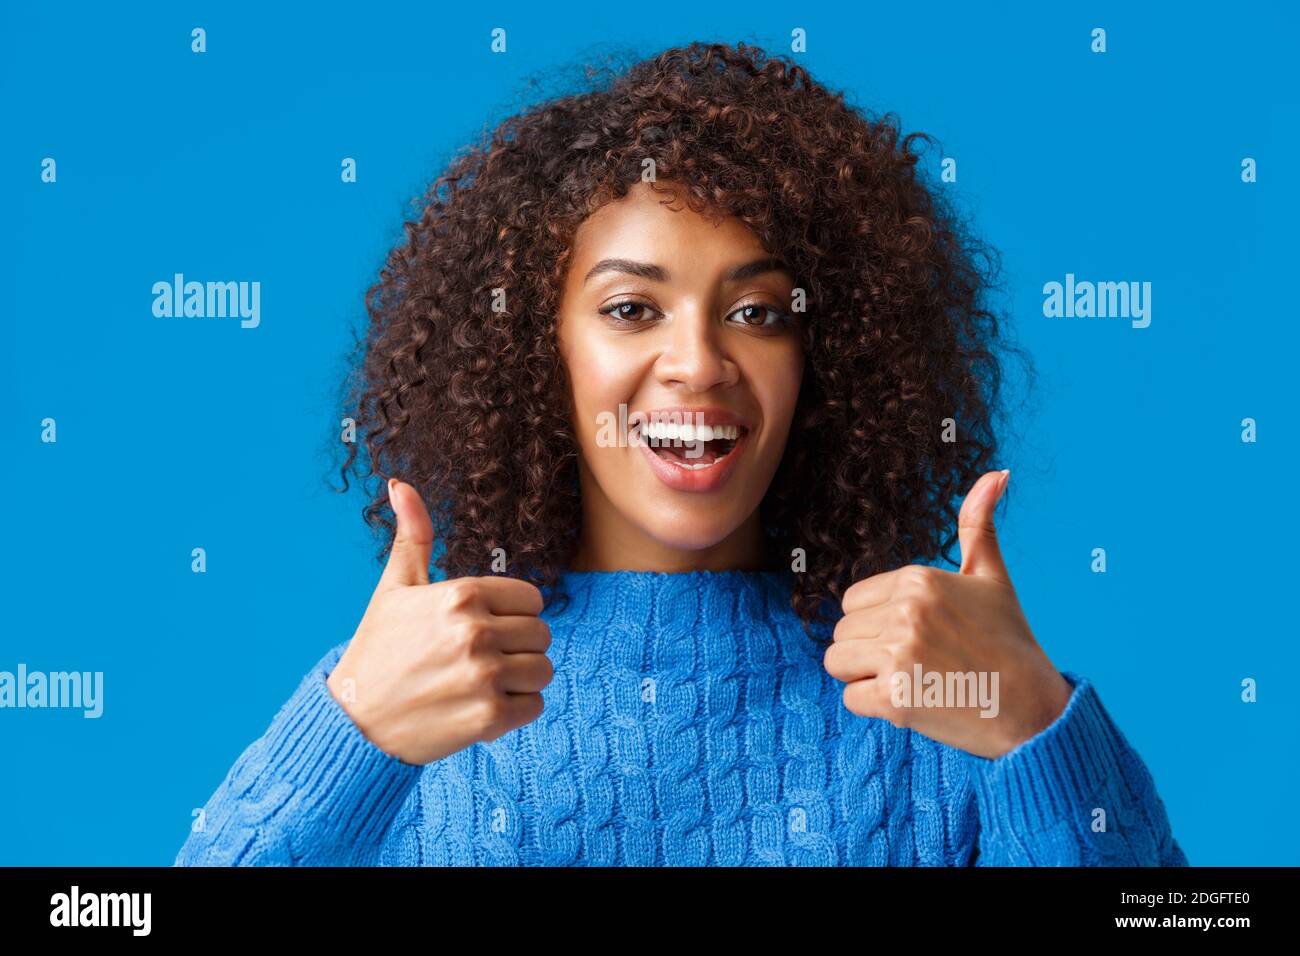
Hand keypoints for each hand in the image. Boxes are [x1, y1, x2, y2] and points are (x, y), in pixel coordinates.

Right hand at [326, 477, 553, 764]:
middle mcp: (476, 631)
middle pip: (542, 634)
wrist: (354, 720)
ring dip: (519, 681)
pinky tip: (480, 707)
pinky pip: (536, 706)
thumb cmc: (378, 649)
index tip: (484, 629)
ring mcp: (484, 675)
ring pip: (543, 670)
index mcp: (461, 594)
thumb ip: (412, 537)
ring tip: (481, 684)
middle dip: (516, 648)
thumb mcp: (394, 588)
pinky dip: (515, 711)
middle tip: (477, 661)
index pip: (532, 598)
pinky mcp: (489, 718)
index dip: (512, 615)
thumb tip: (400, 484)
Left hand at [822, 470, 1072, 757]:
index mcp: (918, 579)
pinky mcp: (895, 698)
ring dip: (865, 677)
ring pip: (837, 663)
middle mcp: (906, 612)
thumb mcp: (992, 578)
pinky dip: (875, 707)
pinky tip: (914, 702)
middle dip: (870, 652)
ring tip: (912, 680)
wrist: (1033, 710)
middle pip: (841, 632)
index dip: (878, 623)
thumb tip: (997, 472)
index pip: (853, 601)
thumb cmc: (1009, 642)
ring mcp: (898, 655)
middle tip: (919, 663)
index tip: (920, 636)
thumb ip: (978, 525)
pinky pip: (851, 699)